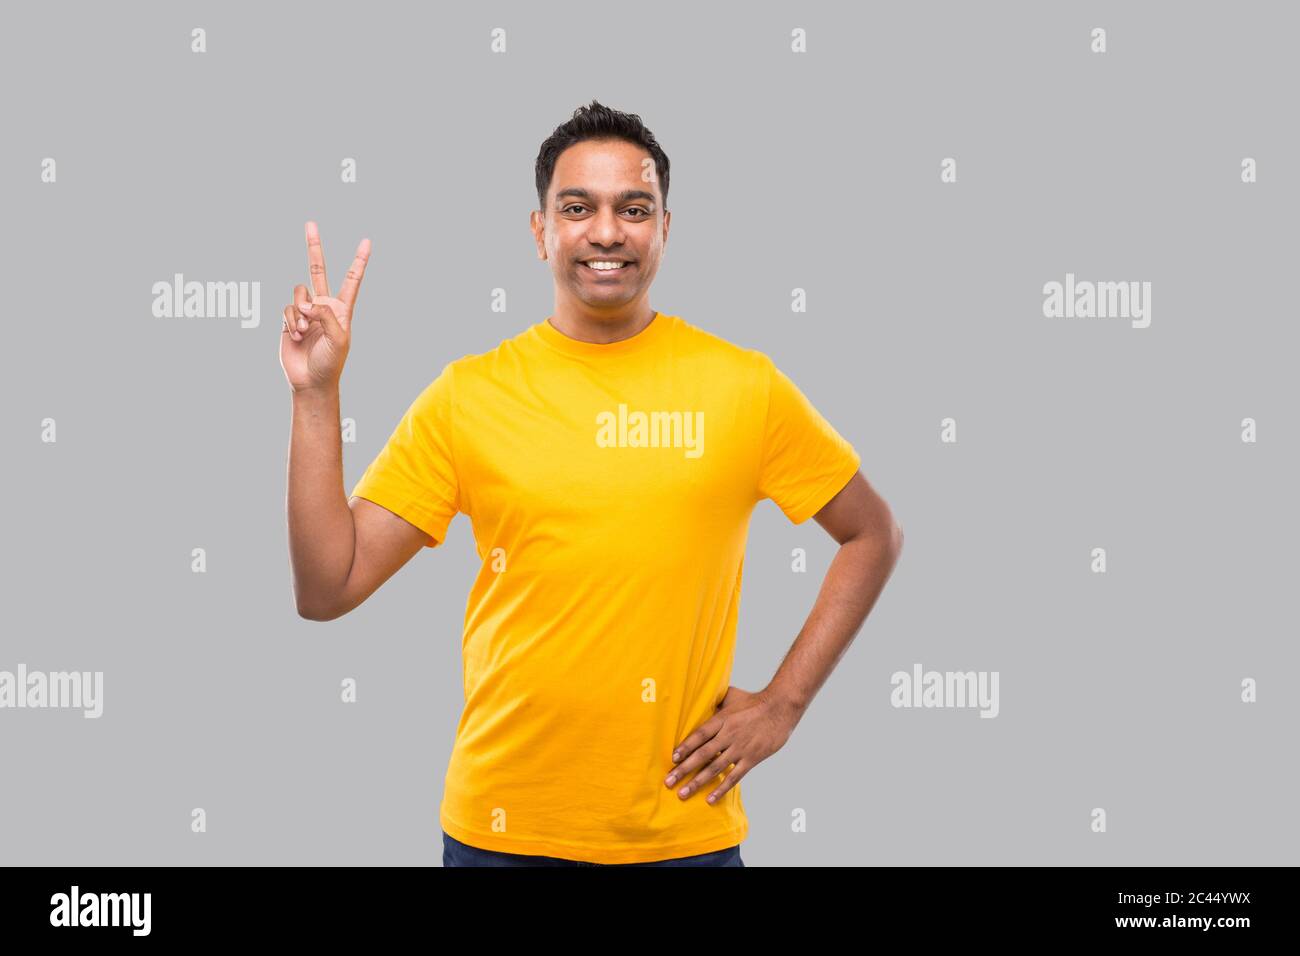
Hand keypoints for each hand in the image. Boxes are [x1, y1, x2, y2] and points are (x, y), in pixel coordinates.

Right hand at [280, 221, 370, 392]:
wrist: (310, 380)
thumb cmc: (330, 363)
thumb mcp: (338, 339)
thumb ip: (326, 315)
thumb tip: (307, 303)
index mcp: (342, 309)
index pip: (352, 280)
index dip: (359, 262)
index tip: (366, 242)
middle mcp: (324, 306)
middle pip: (318, 269)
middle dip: (313, 247)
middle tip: (310, 223)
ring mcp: (306, 312)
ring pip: (298, 293)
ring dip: (300, 312)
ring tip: (305, 331)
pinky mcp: (290, 319)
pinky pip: (287, 310)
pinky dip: (291, 322)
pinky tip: (296, 336)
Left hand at [664, 685, 800, 804]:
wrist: (780, 708)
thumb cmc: (755, 700)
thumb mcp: (732, 695)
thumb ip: (716, 701)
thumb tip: (700, 697)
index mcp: (722, 719)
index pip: (699, 735)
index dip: (685, 746)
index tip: (672, 758)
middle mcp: (728, 735)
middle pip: (702, 754)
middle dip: (683, 769)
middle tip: (668, 781)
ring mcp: (740, 748)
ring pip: (714, 768)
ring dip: (697, 782)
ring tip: (682, 793)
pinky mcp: (752, 759)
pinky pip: (734, 776)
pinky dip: (721, 788)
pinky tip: (710, 798)